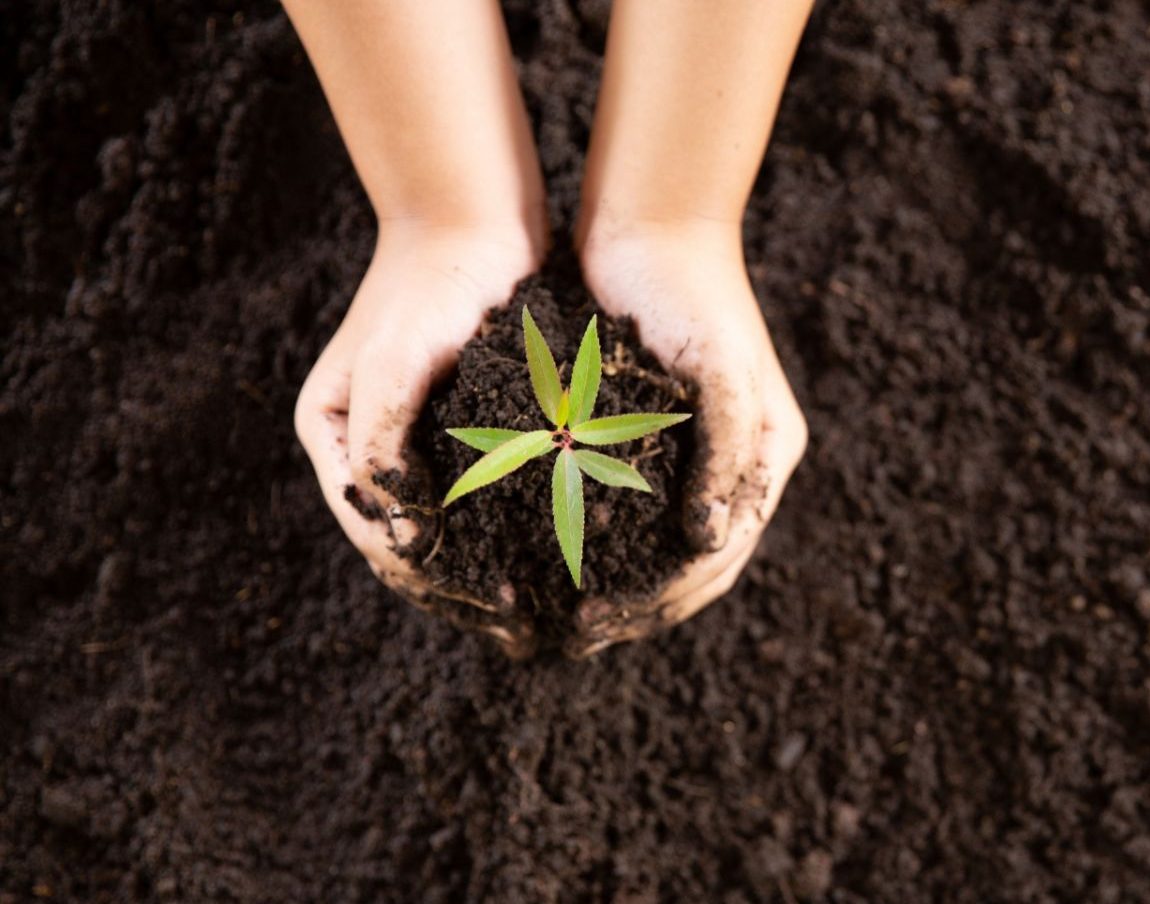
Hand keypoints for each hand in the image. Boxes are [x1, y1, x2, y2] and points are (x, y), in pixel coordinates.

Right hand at [295, 224, 540, 641]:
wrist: (472, 218)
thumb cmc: (427, 284)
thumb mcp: (394, 363)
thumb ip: (384, 445)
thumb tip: (399, 537)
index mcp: (332, 436)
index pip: (376, 535)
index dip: (432, 581)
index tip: (495, 605)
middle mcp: (370, 445)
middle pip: (411, 545)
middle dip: (462, 591)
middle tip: (524, 625)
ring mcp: (419, 437)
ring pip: (451, 528)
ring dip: (490, 569)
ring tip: (545, 607)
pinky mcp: (468, 424)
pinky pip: (486, 494)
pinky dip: (514, 528)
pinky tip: (559, 552)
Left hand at [569, 223, 806, 655]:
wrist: (653, 224)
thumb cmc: (693, 293)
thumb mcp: (719, 371)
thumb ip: (726, 455)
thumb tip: (709, 541)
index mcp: (768, 456)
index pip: (723, 556)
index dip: (666, 598)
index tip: (603, 621)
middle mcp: (736, 463)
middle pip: (696, 566)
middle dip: (640, 607)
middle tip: (576, 635)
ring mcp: (695, 451)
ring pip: (659, 545)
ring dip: (620, 584)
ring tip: (563, 615)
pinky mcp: (649, 435)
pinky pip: (628, 508)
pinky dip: (598, 539)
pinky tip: (552, 554)